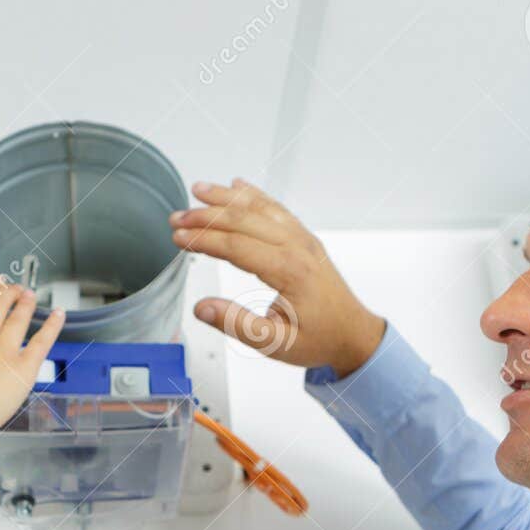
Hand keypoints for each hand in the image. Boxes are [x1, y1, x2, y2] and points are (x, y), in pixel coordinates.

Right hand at [171, 178, 385, 376]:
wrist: (353, 335)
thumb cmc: (318, 340)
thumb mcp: (274, 344)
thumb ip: (237, 324)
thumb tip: (201, 307)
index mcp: (289, 271)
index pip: (237, 246)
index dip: (204, 240)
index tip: (178, 239)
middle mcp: (297, 247)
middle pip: (244, 220)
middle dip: (206, 216)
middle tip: (176, 218)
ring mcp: (303, 239)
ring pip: (260, 208)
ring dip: (227, 198)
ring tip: (198, 190)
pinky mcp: (304, 239)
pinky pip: (277, 209)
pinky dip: (255, 195)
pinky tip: (238, 185)